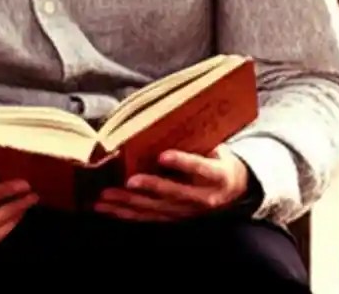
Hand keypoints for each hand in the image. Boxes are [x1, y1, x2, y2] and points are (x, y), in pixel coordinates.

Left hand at [94, 144, 248, 221]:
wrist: (232, 188)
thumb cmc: (218, 160)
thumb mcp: (216, 147)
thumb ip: (196, 141)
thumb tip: (168, 122)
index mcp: (217, 175)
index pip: (200, 167)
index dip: (182, 162)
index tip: (164, 155)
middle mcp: (203, 197)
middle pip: (174, 193)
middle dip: (150, 188)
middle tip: (129, 182)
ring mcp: (187, 211)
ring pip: (155, 209)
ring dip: (128, 204)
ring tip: (106, 197)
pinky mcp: (173, 217)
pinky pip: (147, 217)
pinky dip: (125, 213)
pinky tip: (108, 208)